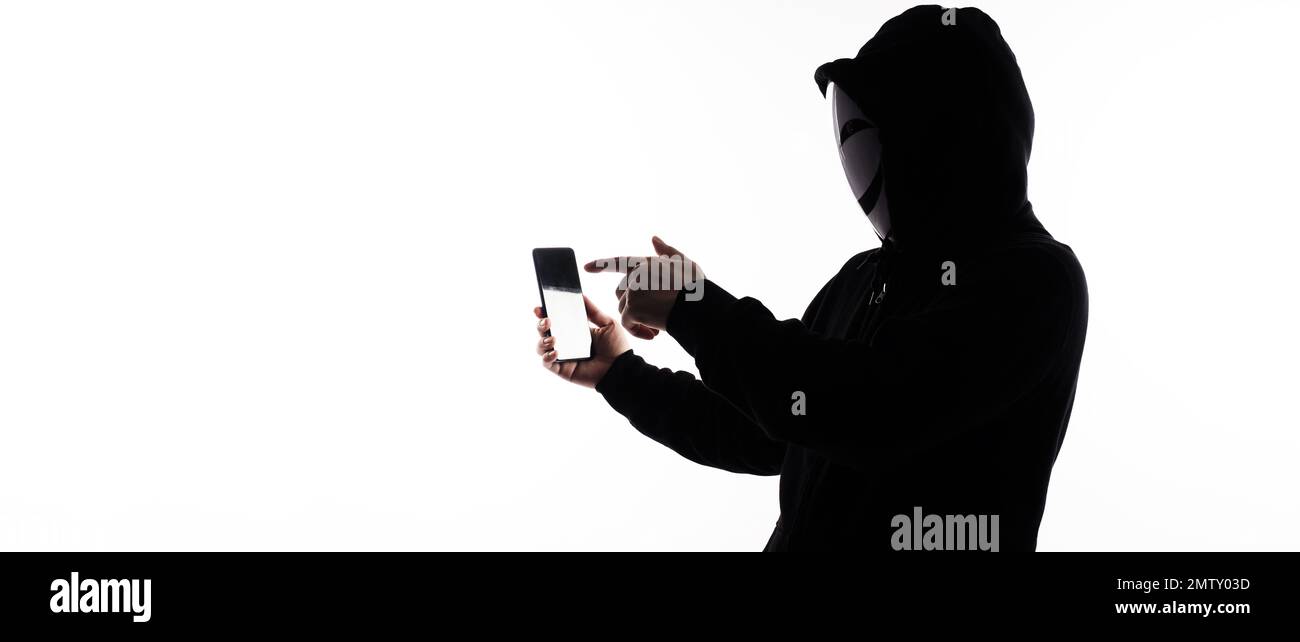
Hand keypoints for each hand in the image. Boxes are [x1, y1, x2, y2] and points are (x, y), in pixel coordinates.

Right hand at [534, 295, 630, 387]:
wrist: (620, 368)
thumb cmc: (616, 347)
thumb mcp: (607, 323)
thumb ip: (592, 310)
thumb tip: (581, 294)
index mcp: (574, 331)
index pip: (555, 320)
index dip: (544, 313)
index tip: (540, 307)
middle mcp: (566, 342)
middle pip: (543, 332)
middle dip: (540, 325)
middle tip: (547, 320)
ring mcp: (563, 356)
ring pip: (541, 347)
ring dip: (542, 341)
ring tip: (552, 338)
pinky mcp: (562, 369)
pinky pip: (546, 362)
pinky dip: (547, 356)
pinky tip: (556, 352)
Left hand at [584, 236, 703, 337]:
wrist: (699, 307)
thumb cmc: (697, 287)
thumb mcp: (685, 263)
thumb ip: (667, 251)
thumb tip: (653, 238)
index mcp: (646, 263)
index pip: (618, 262)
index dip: (602, 264)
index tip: (587, 267)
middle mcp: (636, 274)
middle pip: (621, 292)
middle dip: (632, 305)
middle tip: (652, 316)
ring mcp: (633, 291)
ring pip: (623, 309)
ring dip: (636, 319)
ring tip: (656, 326)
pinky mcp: (633, 308)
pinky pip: (627, 323)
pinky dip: (638, 330)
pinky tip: (653, 334)